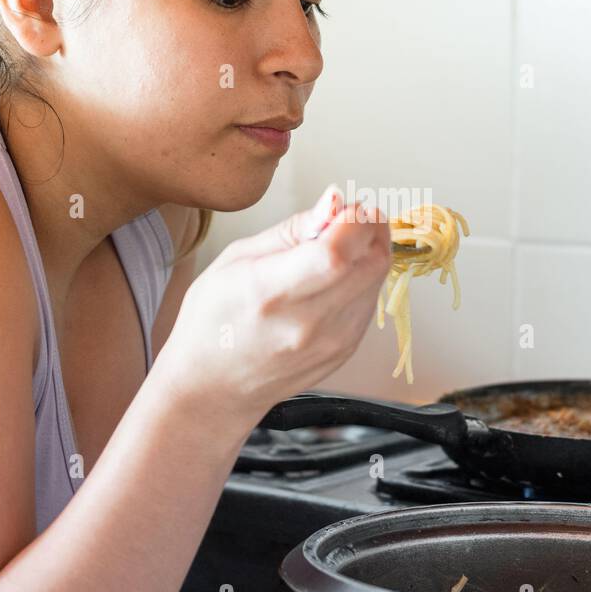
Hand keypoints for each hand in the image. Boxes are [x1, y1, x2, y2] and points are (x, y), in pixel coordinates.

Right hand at [151, 185, 391, 429]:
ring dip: (368, 252)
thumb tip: (332, 203)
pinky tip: (333, 278)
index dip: (354, 220)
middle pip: (371, 263)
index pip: (336, 253)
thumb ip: (291, 230)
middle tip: (348, 218)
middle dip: (370, 227)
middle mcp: (308, 323)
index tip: (345, 206)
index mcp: (272, 293)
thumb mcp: (236, 259)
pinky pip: (370, 301)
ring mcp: (332, 342)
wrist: (214, 388)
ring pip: (377, 280)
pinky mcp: (345, 351)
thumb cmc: (213, 322)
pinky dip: (361, 279)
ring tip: (335, 248)